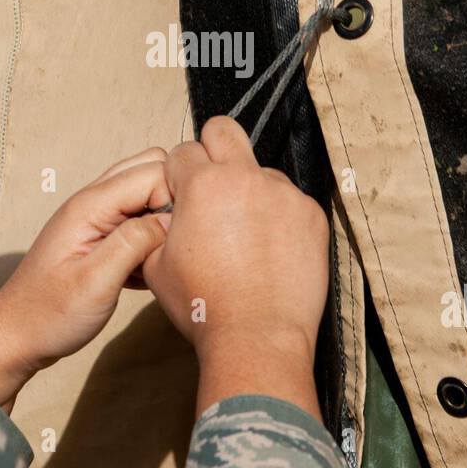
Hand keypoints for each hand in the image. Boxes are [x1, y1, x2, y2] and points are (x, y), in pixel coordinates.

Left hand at [0, 148, 170, 409]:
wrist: (15, 338)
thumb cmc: (49, 314)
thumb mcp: (96, 282)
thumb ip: (134, 242)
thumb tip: (170, 219)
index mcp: (90, 205)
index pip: (152, 172)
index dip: (175, 198)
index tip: (184, 236)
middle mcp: (92, 202)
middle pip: (150, 169)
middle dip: (174, 197)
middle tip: (180, 240)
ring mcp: (94, 219)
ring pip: (144, 194)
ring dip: (163, 217)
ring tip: (166, 256)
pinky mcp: (99, 238)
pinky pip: (136, 220)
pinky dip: (151, 237)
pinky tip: (150, 270)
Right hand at [143, 117, 329, 417]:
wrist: (256, 337)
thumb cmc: (203, 306)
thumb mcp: (155, 265)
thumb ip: (156, 224)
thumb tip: (164, 212)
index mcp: (202, 185)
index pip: (183, 151)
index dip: (178, 175)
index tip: (182, 197)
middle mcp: (245, 178)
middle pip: (224, 130)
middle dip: (212, 149)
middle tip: (211, 187)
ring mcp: (283, 194)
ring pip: (260, 170)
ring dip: (250, 191)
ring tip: (246, 236)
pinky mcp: (311, 214)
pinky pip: (290, 200)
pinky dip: (279, 217)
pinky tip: (271, 250)